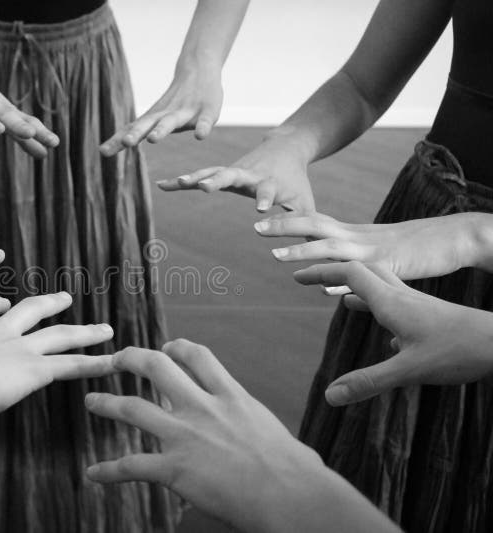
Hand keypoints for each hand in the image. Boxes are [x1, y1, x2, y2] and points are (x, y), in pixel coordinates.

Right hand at [0, 292, 114, 420]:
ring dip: (86, 332)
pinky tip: (112, 363)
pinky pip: (72, 364)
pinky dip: (94, 363)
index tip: (5, 302)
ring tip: (106, 330)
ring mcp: (19, 349)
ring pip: (61, 335)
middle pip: (30, 311)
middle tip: (65, 298)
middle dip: (49, 303)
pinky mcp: (34, 369)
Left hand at [84, 339, 321, 529]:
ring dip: (108, 403)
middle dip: (132, 358)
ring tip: (92, 401)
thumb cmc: (296, 469)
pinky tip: (93, 473)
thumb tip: (269, 435)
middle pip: (157, 368)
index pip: (198, 356)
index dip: (177, 348)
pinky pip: (132, 466)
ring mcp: (186, 437)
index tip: (167, 348)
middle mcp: (204, 409)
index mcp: (231, 397)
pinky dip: (109, 471)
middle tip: (117, 359)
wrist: (292, 496)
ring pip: (134, 408)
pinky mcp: (175, 469)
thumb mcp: (271, 429)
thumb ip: (254, 423)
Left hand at [99, 65, 221, 156]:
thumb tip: (102, 150)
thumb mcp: (153, 117)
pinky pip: (205, 120)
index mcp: (153, 119)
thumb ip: (132, 131)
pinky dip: (202, 128)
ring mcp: (186, 112)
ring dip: (161, 130)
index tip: (103, 152)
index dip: (118, 141)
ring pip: (171, 121)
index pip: (131, 130)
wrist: (199, 70)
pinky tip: (199, 136)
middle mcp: (166, 115)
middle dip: (136, 133)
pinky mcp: (207, 111)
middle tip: (126, 142)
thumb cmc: (174, 101)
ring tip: (152, 139)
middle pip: (148, 124)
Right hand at [157, 131, 314, 212]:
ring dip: (196, 177)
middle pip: (232, 175)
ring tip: (178, 181)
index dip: (265, 199)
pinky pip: (199, 176)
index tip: (261, 209)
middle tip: (205, 187)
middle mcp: (249, 174)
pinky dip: (182, 181)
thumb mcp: (304, 203)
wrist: (285, 149)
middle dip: (218, 180)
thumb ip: (304, 225)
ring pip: (212, 172)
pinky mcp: (222, 172)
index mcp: (271, 182)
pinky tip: (162, 184)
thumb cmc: (295, 182)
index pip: (267, 190)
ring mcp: (233, 171)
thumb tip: (312, 250)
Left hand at [254, 211, 481, 280]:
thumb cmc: (419, 249)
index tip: (261, 222)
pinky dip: (346, 282)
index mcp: (355, 234)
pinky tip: (326, 292)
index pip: (316, 222)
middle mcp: (360, 237)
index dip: (289, 220)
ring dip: (304, 252)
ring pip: (333, 248)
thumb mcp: (380, 260)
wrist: (458, 238)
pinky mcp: (394, 264)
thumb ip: (352, 272)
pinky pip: (365, 274)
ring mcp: (375, 250)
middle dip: (285, 225)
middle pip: (316, 226)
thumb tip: (329, 291)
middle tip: (256, 228)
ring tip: (276, 257)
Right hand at [294, 261, 492, 405]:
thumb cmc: (460, 351)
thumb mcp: (409, 371)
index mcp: (391, 302)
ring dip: (356, 287)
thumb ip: (369, 382)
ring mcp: (418, 305)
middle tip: (309, 278)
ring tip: (339, 297)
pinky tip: (385, 330)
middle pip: (361, 272)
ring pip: (380, 286)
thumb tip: (329, 396)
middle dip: (333, 273)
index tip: (297, 276)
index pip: (349, 274)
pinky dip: (380, 307)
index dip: (321, 273)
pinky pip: (397, 304)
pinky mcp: (431, 317)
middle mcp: (402, 297)